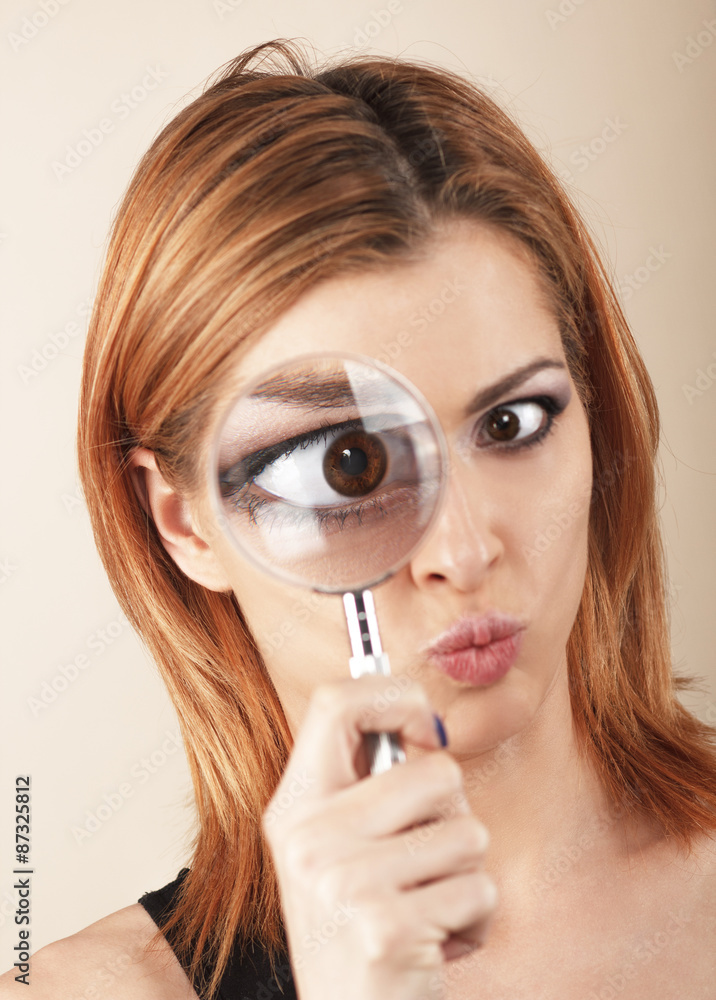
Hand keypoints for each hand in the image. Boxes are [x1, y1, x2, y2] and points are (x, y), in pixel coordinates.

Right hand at [262, 674, 497, 999]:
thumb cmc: (360, 929)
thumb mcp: (338, 850)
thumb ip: (368, 787)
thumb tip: (427, 721)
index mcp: (294, 806)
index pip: (334, 702)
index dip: (394, 694)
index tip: (426, 727)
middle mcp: (308, 838)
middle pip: (435, 768)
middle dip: (454, 816)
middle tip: (421, 863)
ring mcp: (343, 882)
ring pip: (468, 831)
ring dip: (465, 874)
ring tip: (425, 908)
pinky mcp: (386, 928)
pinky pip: (479, 888)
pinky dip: (475, 920)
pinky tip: (435, 945)